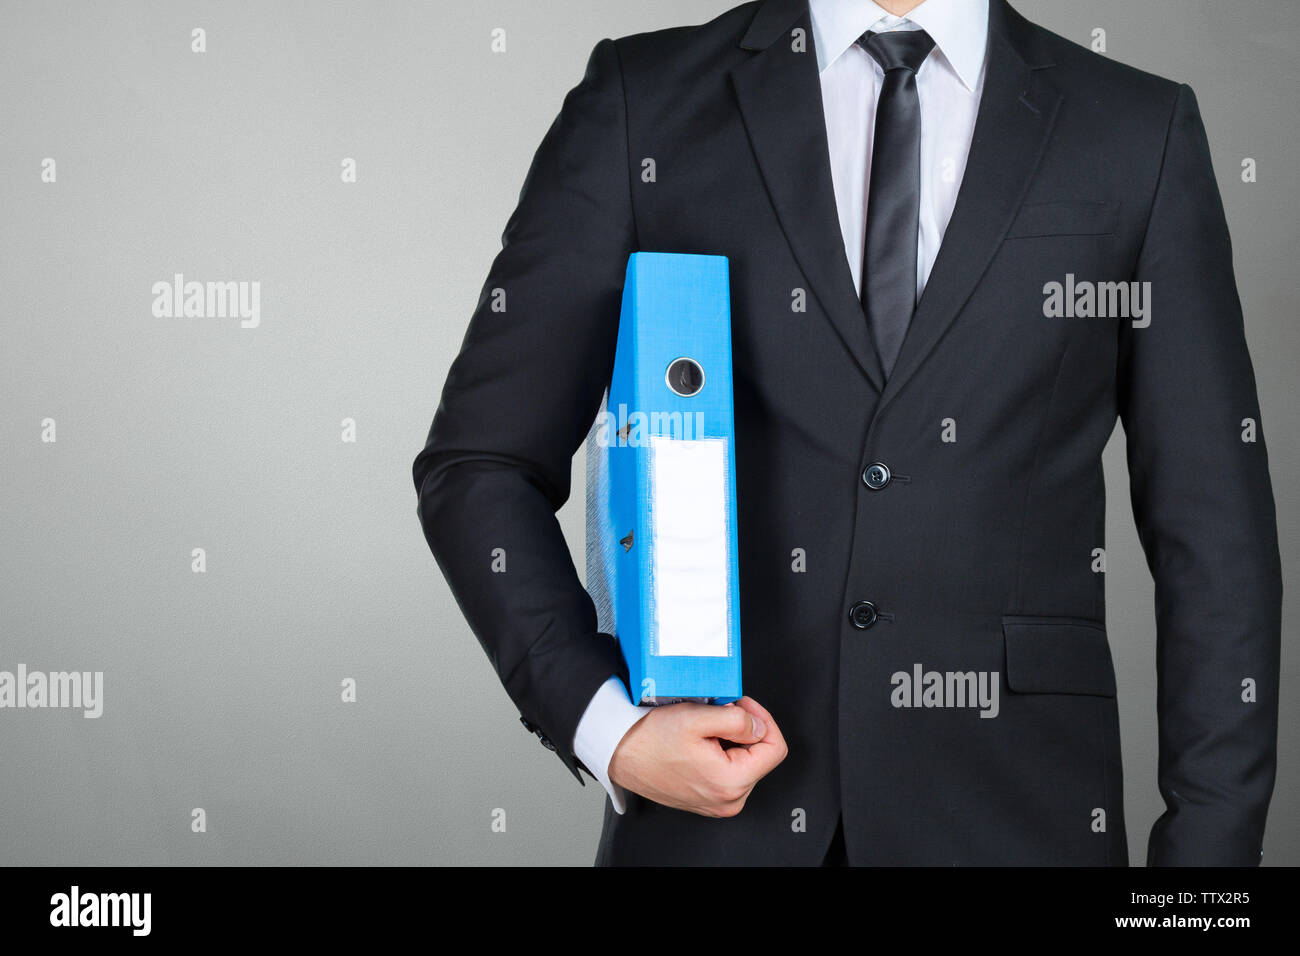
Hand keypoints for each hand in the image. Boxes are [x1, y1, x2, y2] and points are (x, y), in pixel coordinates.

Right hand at [608, 696, 787, 817]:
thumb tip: (759, 726)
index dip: (763, 719)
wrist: (620, 752)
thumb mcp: (698, 717)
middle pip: (761, 756)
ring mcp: (718, 803)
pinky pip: (729, 771)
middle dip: (745, 729)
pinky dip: (721, 751)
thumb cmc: (650, 739)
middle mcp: (728, 801)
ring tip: (705, 728)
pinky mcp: (708, 799)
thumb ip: (738, 720)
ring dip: (732, 739)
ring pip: (746, 762)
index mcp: (730, 783)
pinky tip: (700, 742)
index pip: (775, 748)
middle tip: (719, 712)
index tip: (744, 706)